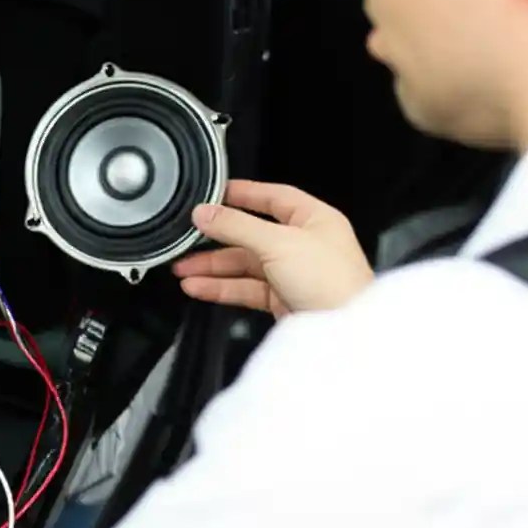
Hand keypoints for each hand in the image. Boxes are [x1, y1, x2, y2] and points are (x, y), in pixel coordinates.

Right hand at [173, 180, 373, 316]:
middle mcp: (305, 245)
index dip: (243, 194)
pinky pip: (246, 289)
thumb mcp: (278, 243)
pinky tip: (199, 287)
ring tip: (183, 268)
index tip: (215, 193)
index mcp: (314, 220)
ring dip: (213, 267)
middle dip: (217, 239)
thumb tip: (205, 212)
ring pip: (245, 265)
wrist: (344, 333)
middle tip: (188, 237)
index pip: (274, 197)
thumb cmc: (333, 283)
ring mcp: (294, 274)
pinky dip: (221, 288)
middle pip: (252, 234)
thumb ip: (237, 226)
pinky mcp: (284, 300)